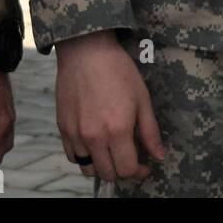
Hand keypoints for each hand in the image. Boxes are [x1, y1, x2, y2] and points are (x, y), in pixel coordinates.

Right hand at [55, 30, 164, 181]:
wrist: (86, 50)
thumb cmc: (117, 70)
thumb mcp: (142, 98)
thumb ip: (150, 132)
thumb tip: (159, 156)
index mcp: (117, 130)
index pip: (127, 169)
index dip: (139, 171)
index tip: (144, 164)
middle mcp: (94, 136)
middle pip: (108, 173)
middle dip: (121, 169)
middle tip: (128, 156)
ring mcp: (76, 133)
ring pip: (88, 169)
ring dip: (101, 165)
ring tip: (109, 151)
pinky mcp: (63, 126)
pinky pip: (72, 155)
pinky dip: (83, 156)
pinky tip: (93, 143)